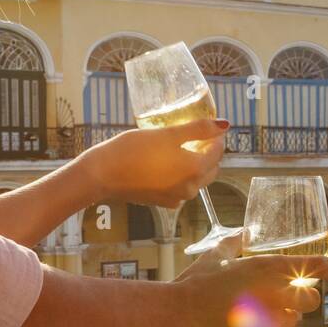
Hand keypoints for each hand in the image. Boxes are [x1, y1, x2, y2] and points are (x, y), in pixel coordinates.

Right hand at [79, 117, 229, 206]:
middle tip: (196, 133)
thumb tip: (224, 124)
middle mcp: (190, 188)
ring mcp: (176, 198)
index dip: (215, 136)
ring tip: (181, 145)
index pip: (217, 151)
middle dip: (208, 151)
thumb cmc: (134, 150)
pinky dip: (181, 174)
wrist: (103, 174)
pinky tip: (167, 161)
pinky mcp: (162, 202)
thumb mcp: (167, 134)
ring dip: (195, 163)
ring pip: (197, 179)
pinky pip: (181, 186)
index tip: (207, 125)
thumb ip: (197, 129)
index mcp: (195, 170)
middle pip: (211, 168)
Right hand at [172, 231, 327, 326]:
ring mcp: (269, 320)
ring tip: (261, 311)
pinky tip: (243, 325)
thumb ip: (234, 243)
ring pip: (293, 320)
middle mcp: (273, 294)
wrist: (182, 316)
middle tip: (291, 295)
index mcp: (265, 269)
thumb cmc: (197, 283)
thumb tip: (244, 232)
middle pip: (310, 299)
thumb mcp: (215, 255)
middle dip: (305, 297)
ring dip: (284, 315)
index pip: (309, 267)